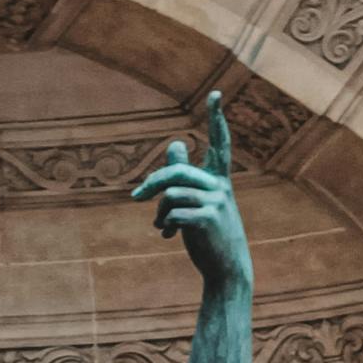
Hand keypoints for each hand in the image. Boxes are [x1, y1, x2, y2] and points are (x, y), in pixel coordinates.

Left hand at [127, 92, 249, 290]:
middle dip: (152, 183)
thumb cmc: (210, 233)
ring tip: (161, 225)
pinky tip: (168, 235)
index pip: (220, 143)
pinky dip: (165, 224)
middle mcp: (220, 186)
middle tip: (136, 197)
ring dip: (159, 212)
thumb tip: (175, 143)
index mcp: (220, 179)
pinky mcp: (207, 220)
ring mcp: (215, 202)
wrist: (226, 268)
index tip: (216, 94)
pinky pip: (173, 213)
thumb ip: (184, 174)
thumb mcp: (198, 201)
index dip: (217, 119)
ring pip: (170, 195)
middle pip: (176, 172)